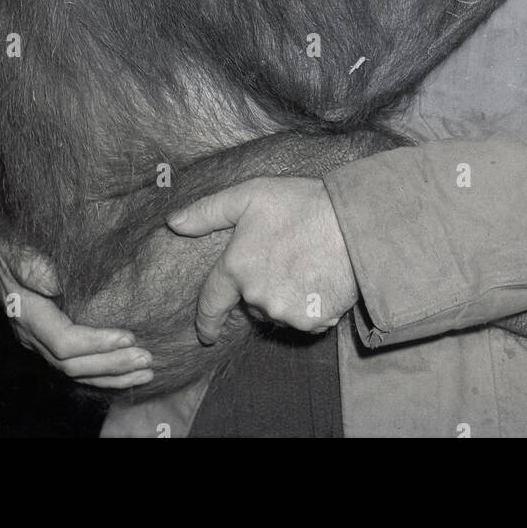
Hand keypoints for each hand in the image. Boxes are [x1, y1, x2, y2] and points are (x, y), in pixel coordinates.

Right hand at [0, 194, 153, 390]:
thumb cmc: (12, 242)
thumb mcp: (17, 247)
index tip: (130, 336)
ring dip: (113, 375)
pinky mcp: (50, 343)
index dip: (97, 343)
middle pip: (72, 365)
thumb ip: (34, 266)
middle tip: (147, 359)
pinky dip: (104, 374)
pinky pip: (77, 368)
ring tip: (147, 374)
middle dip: (112, 364)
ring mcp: (40, 343)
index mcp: (27, 315)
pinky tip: (129, 373)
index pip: (64, 342)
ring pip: (76, 373)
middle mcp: (32, 336)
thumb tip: (57, 284)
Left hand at [167, 178, 357, 344]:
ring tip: (303, 265)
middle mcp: (256, 296)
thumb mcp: (250, 195)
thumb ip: (208, 211)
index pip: (211, 303)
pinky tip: (318, 279)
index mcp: (237, 267)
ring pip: (276, 311)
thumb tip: (173, 223)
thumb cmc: (301, 205)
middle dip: (258, 288)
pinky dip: (307, 305)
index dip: (207, 320)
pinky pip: (302, 318)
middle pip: (250, 303)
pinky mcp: (312, 321)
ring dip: (282, 296)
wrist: (353, 224)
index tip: (206, 332)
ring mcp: (285, 312)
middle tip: (280, 259)